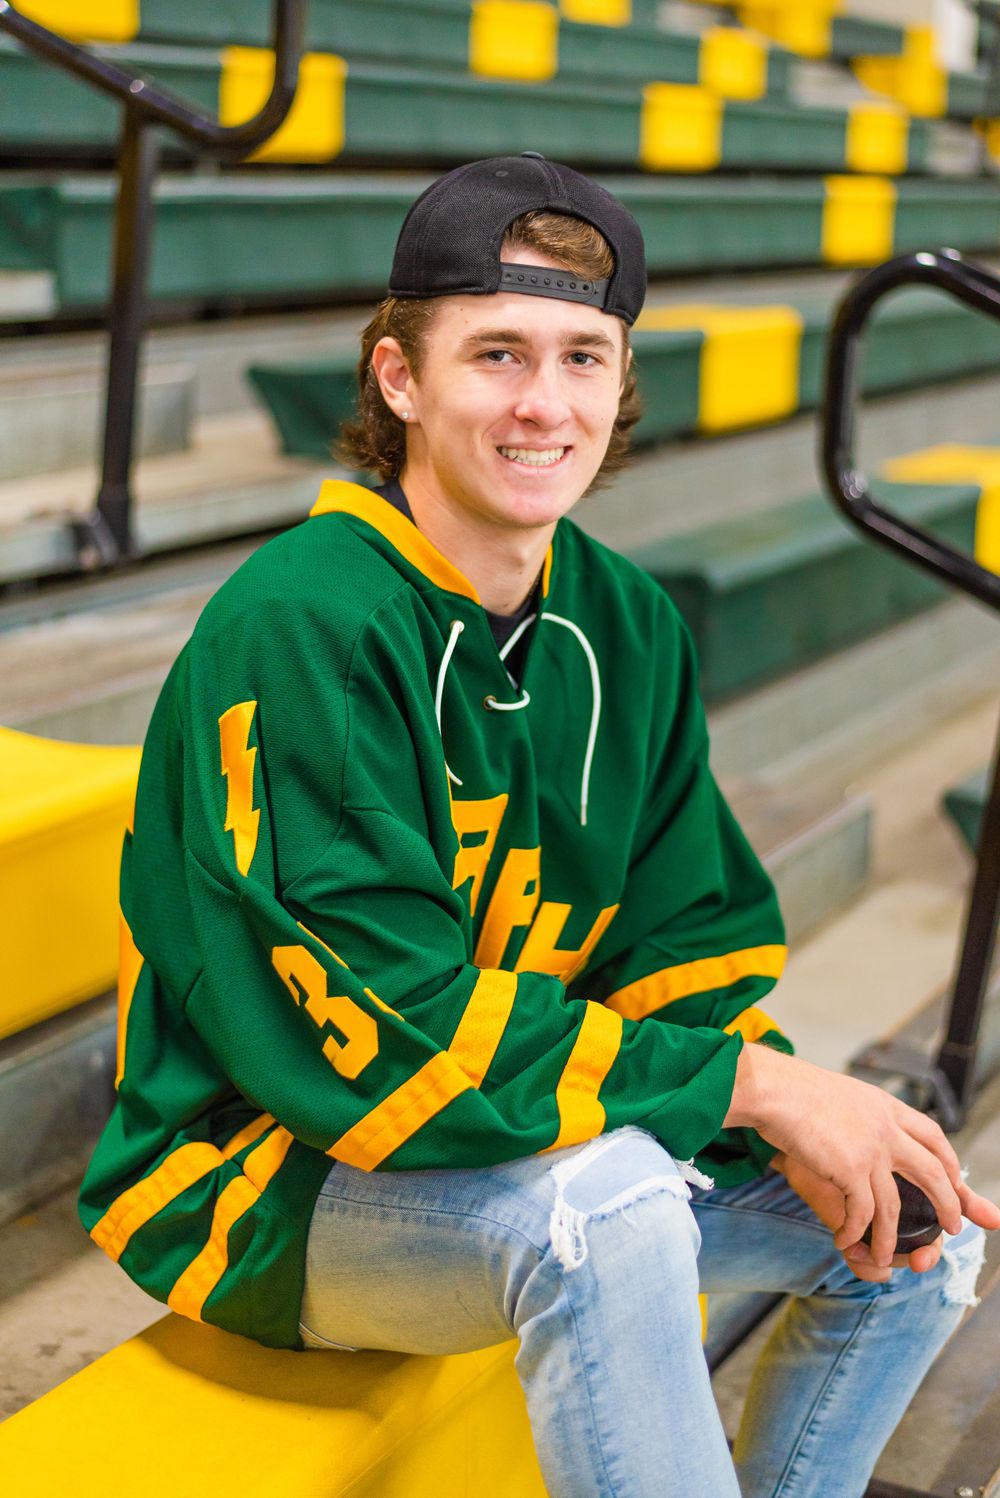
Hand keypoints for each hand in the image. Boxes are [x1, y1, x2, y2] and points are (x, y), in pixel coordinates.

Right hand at [727, 1045, 999, 1267]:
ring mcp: (872, 1150)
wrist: (774, 1089)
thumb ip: (862, 1114)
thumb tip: (863, 1129)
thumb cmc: (793, 1090)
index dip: (948, 1162)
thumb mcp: (843, 1095)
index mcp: (886, 1107)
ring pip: (895, 1207)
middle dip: (948, 1203)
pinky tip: (843, 1242)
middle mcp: (886, 1128)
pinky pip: (861, 1215)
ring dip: (890, 1239)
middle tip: (953, 1226)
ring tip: (886, 1258)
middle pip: (933, 1172)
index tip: (956, 1181)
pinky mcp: (851, 1170)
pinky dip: (853, 1233)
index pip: (933, 1136)